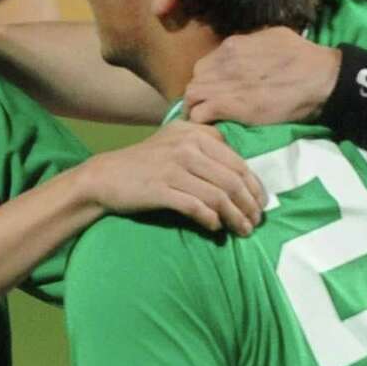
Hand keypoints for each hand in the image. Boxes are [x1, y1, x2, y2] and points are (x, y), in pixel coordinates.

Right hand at [85, 120, 264, 235]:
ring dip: (235, 217)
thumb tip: (238, 163)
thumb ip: (205, 141)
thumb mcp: (175, 139)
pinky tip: (215, 228)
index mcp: (195, 134)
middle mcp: (186, 148)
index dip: (254, 187)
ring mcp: (173, 168)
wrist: (106, 177)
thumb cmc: (145, 161)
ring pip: (218, 196)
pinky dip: (210, 220)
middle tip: (256, 222)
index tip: (260, 204)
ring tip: (243, 231)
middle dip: (249, 205)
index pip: (237, 163)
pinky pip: (196, 207)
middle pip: (232, 181)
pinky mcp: (161, 189)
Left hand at [185, 28, 340, 125]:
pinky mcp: (229, 106)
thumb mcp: (273, 37)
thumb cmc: (303, 56)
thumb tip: (246, 48)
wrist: (318, 77)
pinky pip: (199, 114)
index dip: (210, 79)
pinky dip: (201, 121)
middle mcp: (222, 62)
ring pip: (191, 96)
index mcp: (233, 46)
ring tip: (207, 119)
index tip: (217, 90)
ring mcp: (223, 84)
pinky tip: (212, 126)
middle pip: (196, 79)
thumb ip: (252, 43)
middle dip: (200, 93)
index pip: (206, 64)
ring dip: (196, 107)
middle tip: (211, 106)